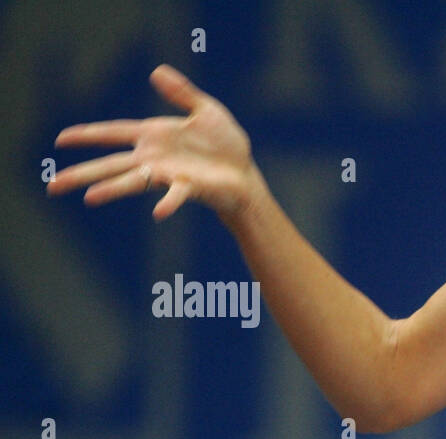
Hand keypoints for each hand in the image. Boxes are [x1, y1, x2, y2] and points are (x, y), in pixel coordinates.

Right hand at [46, 64, 262, 222]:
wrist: (246, 175)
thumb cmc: (225, 145)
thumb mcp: (206, 110)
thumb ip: (182, 93)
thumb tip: (157, 72)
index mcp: (154, 136)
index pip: (113, 133)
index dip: (87, 135)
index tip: (60, 140)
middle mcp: (154, 159)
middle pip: (110, 164)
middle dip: (82, 174)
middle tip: (52, 186)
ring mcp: (169, 174)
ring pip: (132, 182)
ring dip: (111, 189)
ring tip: (88, 197)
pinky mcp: (190, 187)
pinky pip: (176, 194)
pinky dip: (168, 202)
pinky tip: (158, 212)